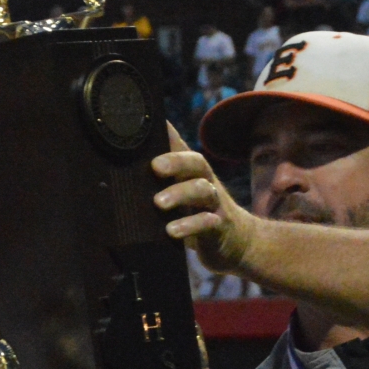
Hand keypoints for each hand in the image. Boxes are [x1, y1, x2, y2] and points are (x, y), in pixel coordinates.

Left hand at [150, 125, 256, 273]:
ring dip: (180, 194)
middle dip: (177, 161)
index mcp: (192, 172)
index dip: (168, 135)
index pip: (181, 147)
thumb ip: (162, 176)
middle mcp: (205, 182)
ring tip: (158, 203)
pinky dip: (191, 225)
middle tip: (155, 167)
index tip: (149, 127)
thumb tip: (129, 155)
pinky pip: (208, 222)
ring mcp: (215, 204)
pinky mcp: (220, 227)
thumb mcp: (183, 191)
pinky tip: (172, 231)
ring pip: (203, 190)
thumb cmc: (199, 212)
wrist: (239, 240)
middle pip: (197, 163)